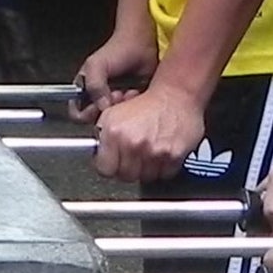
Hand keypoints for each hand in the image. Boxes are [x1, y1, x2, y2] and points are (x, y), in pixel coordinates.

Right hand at [72, 30, 158, 118]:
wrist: (140, 42)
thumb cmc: (116, 49)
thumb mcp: (96, 66)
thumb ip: (93, 86)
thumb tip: (102, 107)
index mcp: (84, 91)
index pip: (78, 115)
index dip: (87, 115)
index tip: (99, 106)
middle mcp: (99, 99)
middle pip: (98, 120)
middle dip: (108, 111)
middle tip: (116, 95)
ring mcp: (116, 102)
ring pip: (116, 119)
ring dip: (123, 108)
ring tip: (127, 91)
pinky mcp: (133, 103)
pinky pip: (133, 115)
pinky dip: (136, 106)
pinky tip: (135, 91)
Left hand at [91, 78, 207, 183]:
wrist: (176, 95)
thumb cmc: (146, 102)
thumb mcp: (112, 114)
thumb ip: (101, 136)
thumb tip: (96, 153)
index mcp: (114, 133)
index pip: (104, 169)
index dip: (108, 166)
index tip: (111, 163)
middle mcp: (133, 143)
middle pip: (125, 176)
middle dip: (127, 168)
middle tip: (131, 157)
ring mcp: (154, 151)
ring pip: (145, 178)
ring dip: (145, 169)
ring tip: (146, 152)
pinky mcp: (174, 156)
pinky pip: (164, 175)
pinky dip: (162, 168)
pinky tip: (160, 153)